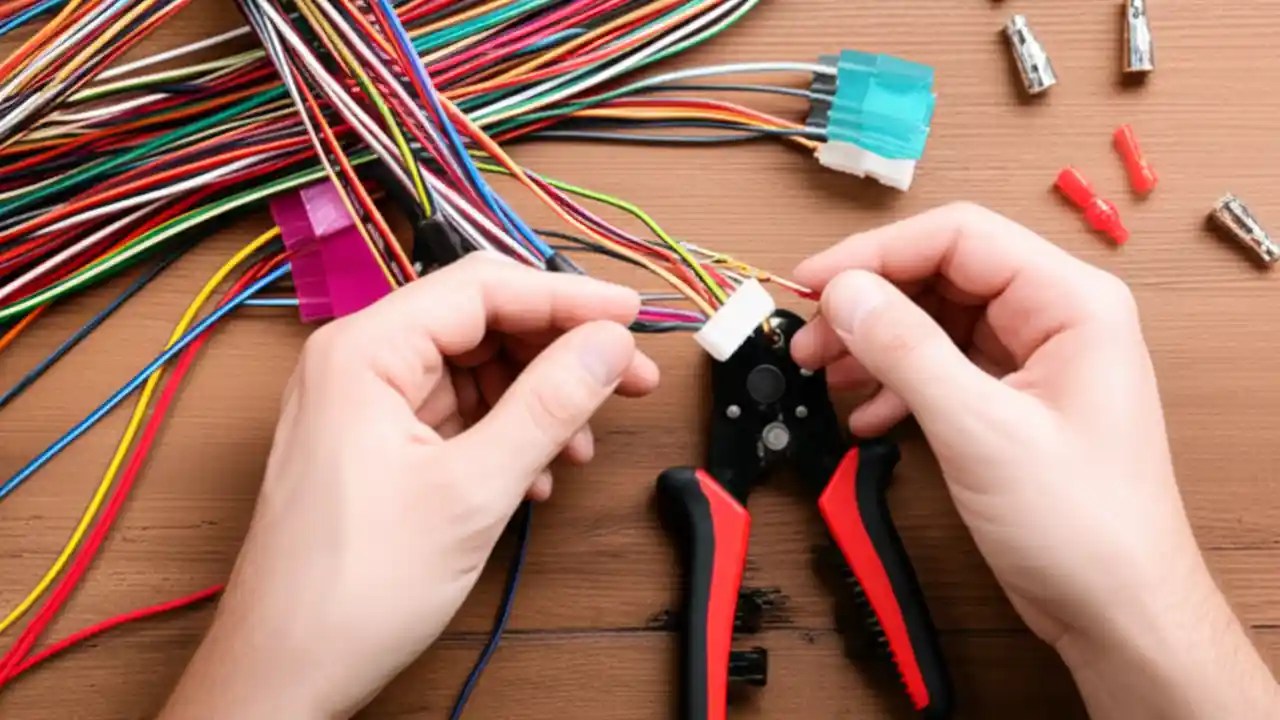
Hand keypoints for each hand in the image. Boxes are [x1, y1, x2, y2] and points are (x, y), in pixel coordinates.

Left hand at [161, 253, 658, 719]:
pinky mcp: (376, 443)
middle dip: (559, 350)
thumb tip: (606, 344)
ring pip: (474, 369)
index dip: (566, 297)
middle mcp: (356, 364)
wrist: (287, 670)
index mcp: (363, 352)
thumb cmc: (348, 591)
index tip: (630, 317)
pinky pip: (456, 412)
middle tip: (626, 376)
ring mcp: (363, 405)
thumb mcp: (472, 491)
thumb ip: (548, 406)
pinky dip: (505, 432)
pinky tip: (535, 473)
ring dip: (537, 399)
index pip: (483, 288)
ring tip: (579, 443)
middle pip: (481, 322)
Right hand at [790, 203, 1278, 718]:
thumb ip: (907, 351)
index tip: (814, 282)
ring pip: (935, 322)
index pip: (959, 237)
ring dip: (874, 344)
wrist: (1119, 613)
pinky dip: (897, 385)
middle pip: (942, 275)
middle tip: (810, 335)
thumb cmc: (1085, 527)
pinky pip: (943, 367)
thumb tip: (845, 293)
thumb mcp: (980, 430)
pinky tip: (868, 416)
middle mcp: (1056, 319)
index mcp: (1072, 303)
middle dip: (870, 302)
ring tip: (823, 372)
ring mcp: (1035, 361)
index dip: (876, 253)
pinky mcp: (1013, 402)